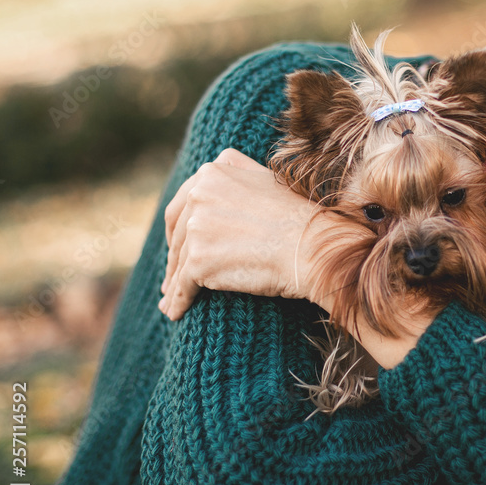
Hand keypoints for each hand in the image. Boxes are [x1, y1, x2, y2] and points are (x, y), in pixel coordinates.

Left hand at [159, 148, 364, 319]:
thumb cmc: (300, 219)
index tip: (180, 244)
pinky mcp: (199, 260)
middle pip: (178, 232)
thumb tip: (216, 175)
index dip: (179, 227)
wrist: (314, 247)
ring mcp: (197, 227)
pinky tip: (175, 311)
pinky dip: (178, 300)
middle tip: (172, 276)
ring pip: (180, 261)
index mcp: (212, 173)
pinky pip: (183, 285)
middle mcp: (199, 195)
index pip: (184, 202)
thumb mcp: (266, 179)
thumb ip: (236, 174)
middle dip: (173, 256)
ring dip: (174, 282)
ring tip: (170, 300)